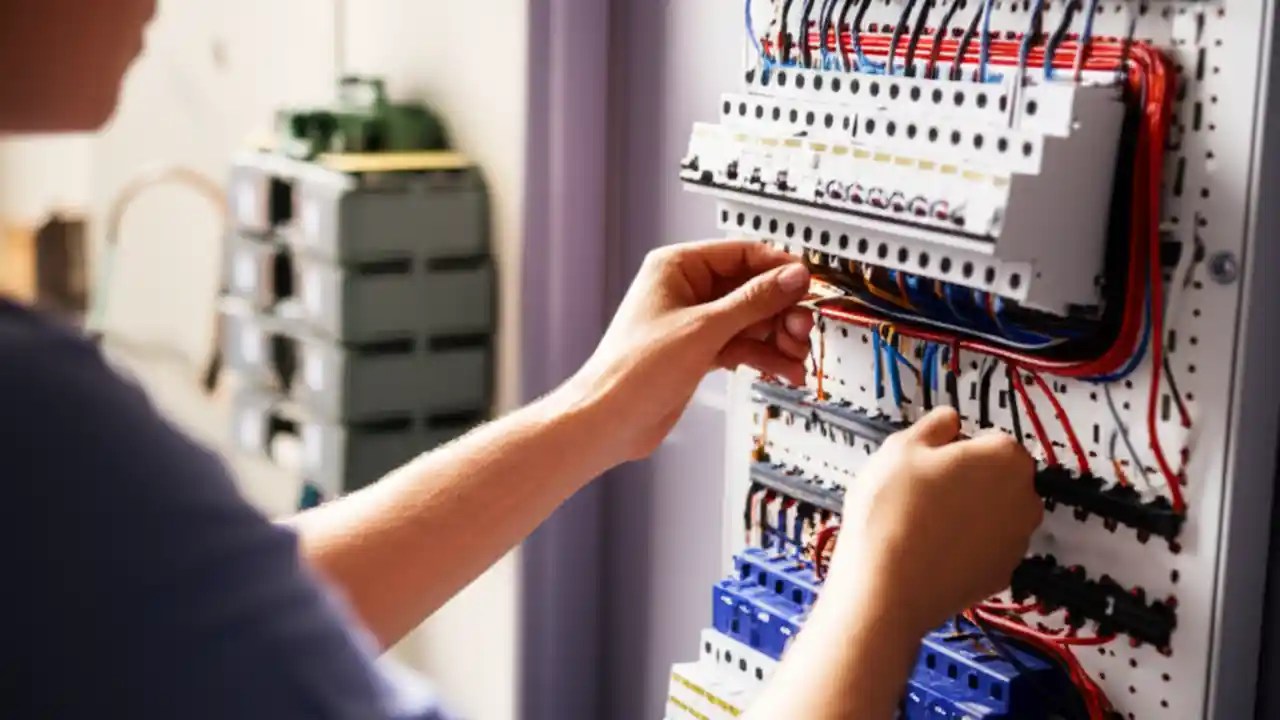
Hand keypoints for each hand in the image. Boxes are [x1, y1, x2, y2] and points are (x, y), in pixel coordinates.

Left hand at [566, 239, 812, 461]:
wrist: (608, 421)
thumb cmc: (633, 369)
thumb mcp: (704, 328)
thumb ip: (753, 301)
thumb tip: (791, 278)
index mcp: (677, 267)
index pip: (742, 254)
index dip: (778, 269)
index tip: (808, 285)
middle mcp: (686, 290)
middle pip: (752, 289)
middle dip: (782, 311)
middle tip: (802, 330)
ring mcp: (694, 322)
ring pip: (751, 321)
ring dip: (778, 339)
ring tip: (797, 357)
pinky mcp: (699, 352)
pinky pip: (742, 345)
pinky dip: (764, 357)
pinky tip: (784, 370)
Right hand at [823, 407, 1041, 634]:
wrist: (888, 588)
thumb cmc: (893, 507)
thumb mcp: (900, 448)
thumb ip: (934, 425)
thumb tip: (951, 419)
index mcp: (1006, 457)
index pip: (988, 439)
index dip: (954, 449)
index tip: (925, 464)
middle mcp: (1026, 498)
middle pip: (997, 478)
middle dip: (967, 481)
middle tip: (921, 493)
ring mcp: (1017, 542)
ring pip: (992, 515)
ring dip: (967, 514)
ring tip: (921, 525)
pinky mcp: (1001, 576)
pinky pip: (984, 549)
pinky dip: (964, 547)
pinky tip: (929, 553)